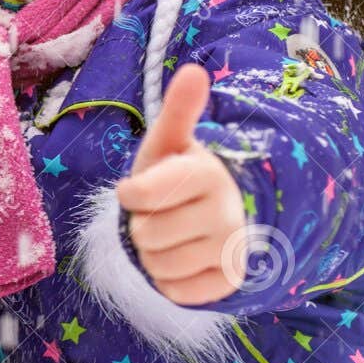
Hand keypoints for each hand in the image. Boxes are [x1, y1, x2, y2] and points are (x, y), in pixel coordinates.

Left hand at [114, 64, 247, 305]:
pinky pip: (176, 292)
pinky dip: (169, 280)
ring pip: (158, 267)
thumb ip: (178, 110)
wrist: (218, 216)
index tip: (140, 189)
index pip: (140, 195)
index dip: (131, 194)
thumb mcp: (171, 143)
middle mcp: (227, 212)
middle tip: (160, 213)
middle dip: (141, 225)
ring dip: (151, 255)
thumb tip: (193, 70)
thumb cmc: (180, 176)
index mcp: (207, 173)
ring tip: (170, 235)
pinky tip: (183, 258)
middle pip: (145, 235)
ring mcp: (232, 251)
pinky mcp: (230, 283)